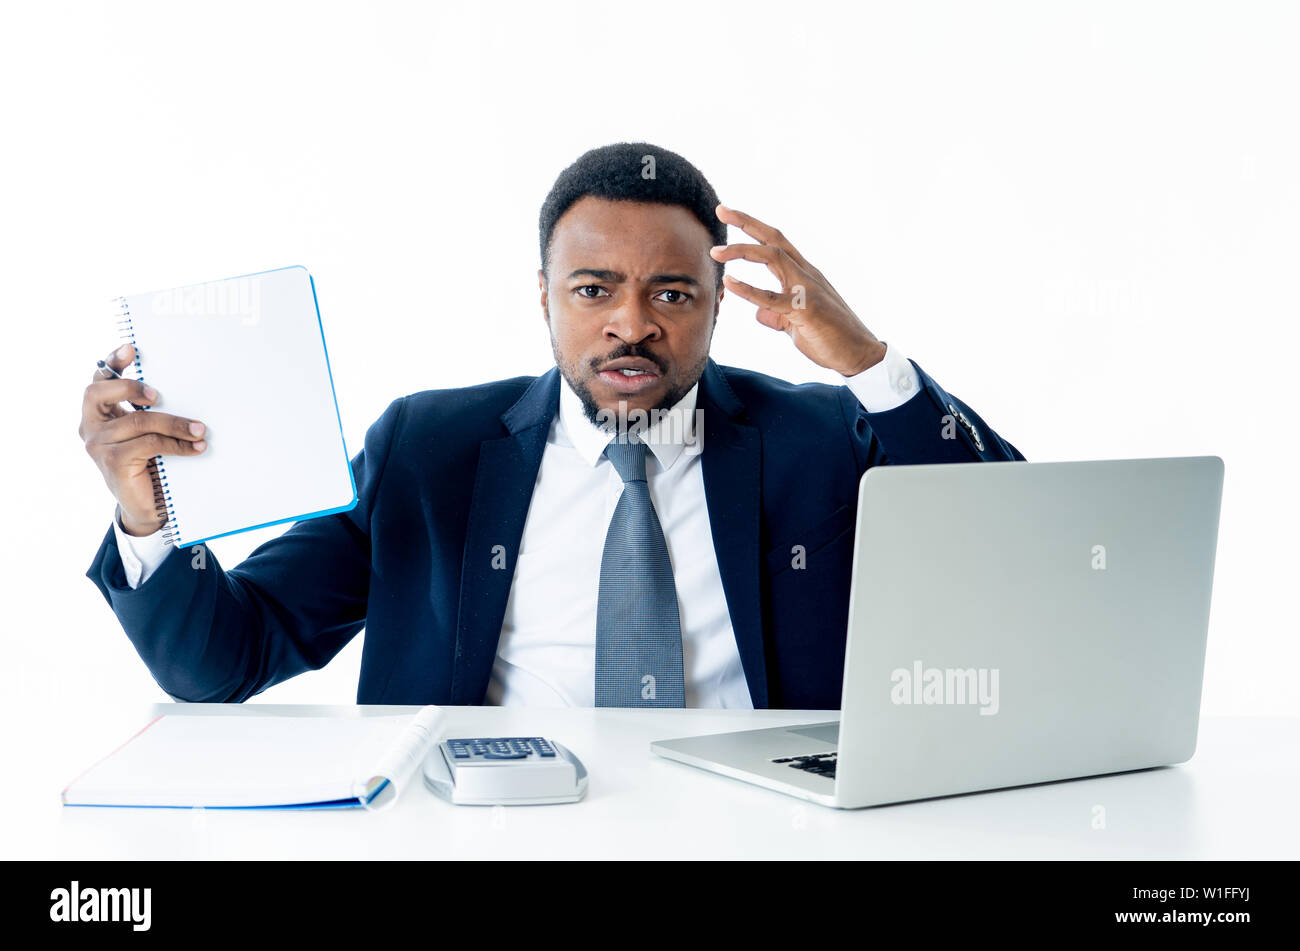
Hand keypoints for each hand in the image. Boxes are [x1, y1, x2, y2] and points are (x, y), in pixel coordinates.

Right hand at [80, 343, 207, 535]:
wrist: (148, 506)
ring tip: (201, 430)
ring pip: (138, 421)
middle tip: (159, 395)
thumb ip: (152, 412)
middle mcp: (91, 427)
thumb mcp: (150, 432)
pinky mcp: (113, 462)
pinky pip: (149, 444)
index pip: (99, 381)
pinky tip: (196, 447)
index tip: (131, 349)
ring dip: (175, 424)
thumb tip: (185, 390)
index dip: (112, 362)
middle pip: (100, 393)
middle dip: (131, 387)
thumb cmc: (151, 463)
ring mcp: (99, 445)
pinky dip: (177, 444)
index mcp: (99, 413)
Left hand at [710, 205, 885, 376]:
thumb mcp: (796, 324)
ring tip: (716, 252)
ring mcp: (807, 288)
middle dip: (746, 222)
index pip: (776, 243)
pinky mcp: (806, 309)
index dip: (753, 228)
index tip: (730, 215)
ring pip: (773, 256)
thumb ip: (777, 315)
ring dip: (742, 250)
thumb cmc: (831, 339)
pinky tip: (730, 283)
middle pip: (774, 238)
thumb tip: (759, 313)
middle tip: (721, 210)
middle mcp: (806, 274)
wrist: (859, 355)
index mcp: (804, 275)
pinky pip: (772, 297)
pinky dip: (749, 289)